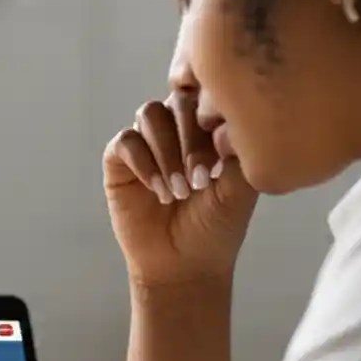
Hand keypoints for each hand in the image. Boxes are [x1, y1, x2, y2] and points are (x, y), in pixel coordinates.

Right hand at [104, 94, 258, 288]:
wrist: (184, 264)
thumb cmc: (216, 227)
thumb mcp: (240, 189)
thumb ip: (238, 151)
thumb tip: (227, 121)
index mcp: (209, 127)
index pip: (209, 95)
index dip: (212, 118)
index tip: (222, 162)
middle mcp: (177, 128)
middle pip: (178, 101)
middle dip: (190, 138)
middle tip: (200, 179)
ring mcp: (147, 142)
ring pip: (150, 114)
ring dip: (167, 151)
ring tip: (179, 190)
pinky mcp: (120, 162)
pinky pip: (126, 141)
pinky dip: (143, 163)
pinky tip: (159, 191)